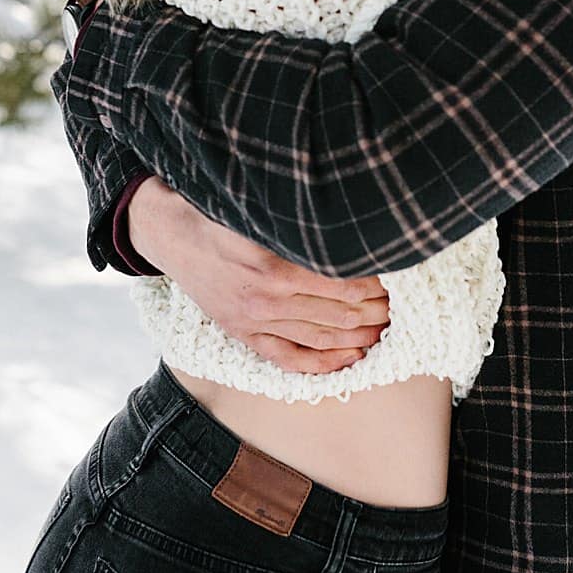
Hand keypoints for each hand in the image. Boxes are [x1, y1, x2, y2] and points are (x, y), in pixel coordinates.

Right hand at [130, 176, 391, 374]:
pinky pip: (290, 358)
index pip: (342, 281)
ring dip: (360, 337)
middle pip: (339, 312)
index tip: (396, 276)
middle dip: (376, 311)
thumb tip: (350, 220)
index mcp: (274, 265)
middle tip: (401, 305)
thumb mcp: (257, 209)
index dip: (375, 282)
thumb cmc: (219, 213)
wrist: (172, 235)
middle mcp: (267, 298)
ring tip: (387, 329)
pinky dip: (324, 363)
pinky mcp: (245, 335)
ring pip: (321, 338)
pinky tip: (351, 358)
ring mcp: (255, 321)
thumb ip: (299, 221)